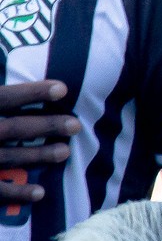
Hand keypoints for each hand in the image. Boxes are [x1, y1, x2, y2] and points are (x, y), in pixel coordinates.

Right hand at [0, 80, 79, 207]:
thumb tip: (0, 47)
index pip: (4, 97)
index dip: (33, 92)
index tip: (63, 88)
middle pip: (13, 128)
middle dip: (46, 126)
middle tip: (76, 125)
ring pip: (7, 158)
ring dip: (38, 156)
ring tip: (65, 153)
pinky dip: (16, 192)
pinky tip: (40, 193)